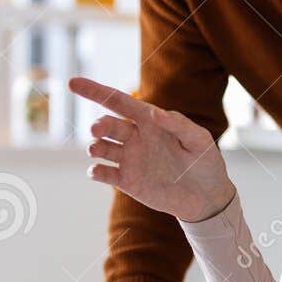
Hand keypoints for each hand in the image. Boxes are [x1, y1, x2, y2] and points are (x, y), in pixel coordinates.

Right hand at [69, 77, 235, 222]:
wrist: (207, 199)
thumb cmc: (206, 163)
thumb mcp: (199, 141)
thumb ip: (179, 125)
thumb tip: (154, 112)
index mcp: (151, 121)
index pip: (119, 102)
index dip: (96, 92)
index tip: (73, 83)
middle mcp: (136, 137)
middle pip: (108, 125)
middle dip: (99, 125)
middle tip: (97, 129)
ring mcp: (130, 160)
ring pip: (101, 148)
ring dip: (95, 147)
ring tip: (98, 150)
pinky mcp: (127, 182)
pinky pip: (104, 174)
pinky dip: (96, 171)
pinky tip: (97, 171)